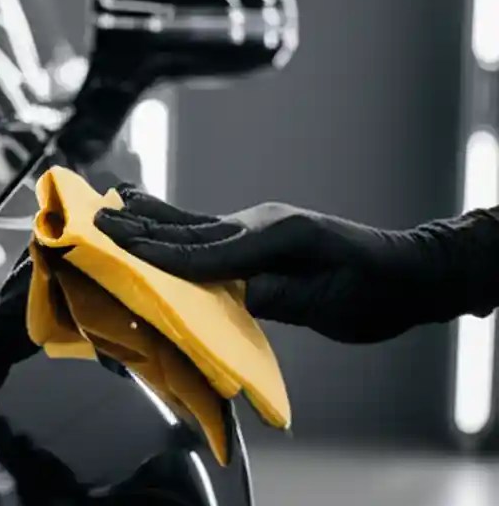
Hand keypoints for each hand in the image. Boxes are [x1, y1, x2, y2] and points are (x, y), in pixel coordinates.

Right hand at [94, 188, 498, 342]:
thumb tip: (232, 295)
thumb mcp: (329, 302)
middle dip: (141, 230)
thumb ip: (278, 295)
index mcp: (277, 238)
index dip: (163, 255)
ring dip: (149, 218)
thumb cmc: (374, 293)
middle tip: (97, 221)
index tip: (122, 251)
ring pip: (192, 225)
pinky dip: (171, 225)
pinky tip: (147, 213)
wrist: (409, 275)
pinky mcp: (256, 237)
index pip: (208, 253)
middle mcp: (260, 224)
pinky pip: (205, 232)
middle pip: (189, 231)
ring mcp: (257, 226)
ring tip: (110, 204)